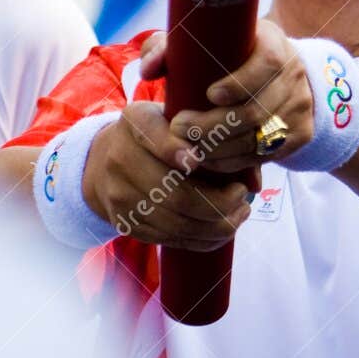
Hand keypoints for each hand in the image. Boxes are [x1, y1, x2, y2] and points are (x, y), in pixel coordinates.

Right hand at [80, 102, 254, 248]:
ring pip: (175, 222)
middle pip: (173, 191)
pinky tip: (222, 228)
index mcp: (135, 121)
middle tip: (243, 197)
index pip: (154, 137)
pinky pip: (169, 239)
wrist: (104, 162)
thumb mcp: (175, 118)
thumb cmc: (158, 134)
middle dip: (217, 202)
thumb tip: (254, 179)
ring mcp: (120, 195)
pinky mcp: (126, 224)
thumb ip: (211, 134)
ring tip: (240, 214)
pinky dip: (202, 239)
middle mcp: (120, 158)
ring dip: (216, 225)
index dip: (175, 150)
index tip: (199, 161)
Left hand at [140, 20, 314, 174]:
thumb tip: (150, 68)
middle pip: (256, 110)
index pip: (266, 63)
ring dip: (219, 149)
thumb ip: (168, 47)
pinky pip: (265, 157)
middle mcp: (294, 75)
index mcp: (274, 44)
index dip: (239, 83)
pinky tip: (208, 159)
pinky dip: (234, 162)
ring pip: (259, 139)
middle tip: (178, 128)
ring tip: (188, 147)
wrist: (277, 73)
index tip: (209, 94)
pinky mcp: (300, 133)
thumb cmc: (228, 55)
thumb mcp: (202, 42)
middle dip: (213, 125)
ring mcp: (300, 106)